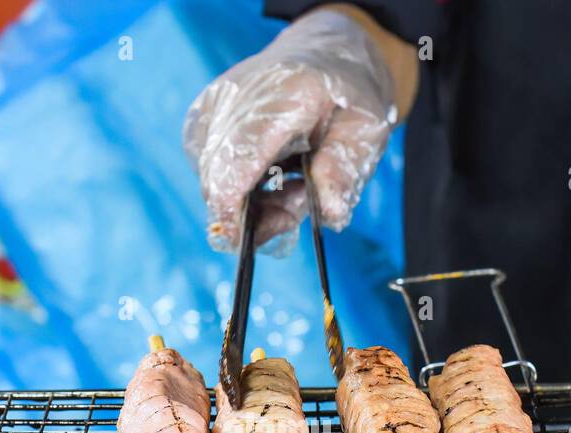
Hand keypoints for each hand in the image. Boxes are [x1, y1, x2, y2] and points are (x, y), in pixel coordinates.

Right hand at [183, 8, 397, 252]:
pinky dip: (239, 187)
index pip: (239, 155)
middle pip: (218, 175)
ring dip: (249, 201)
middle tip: (297, 205)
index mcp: (285, 92)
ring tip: (290, 186)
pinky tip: (270, 175)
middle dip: (252, 212)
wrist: (324, 54)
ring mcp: (213, 106)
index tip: (235, 241)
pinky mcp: (203, 119)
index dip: (230, 205)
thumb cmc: (347, 94)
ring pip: (212, 178)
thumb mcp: (368, 129)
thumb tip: (330, 214)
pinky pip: (210, 171)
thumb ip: (346, 170)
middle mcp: (236, 95)